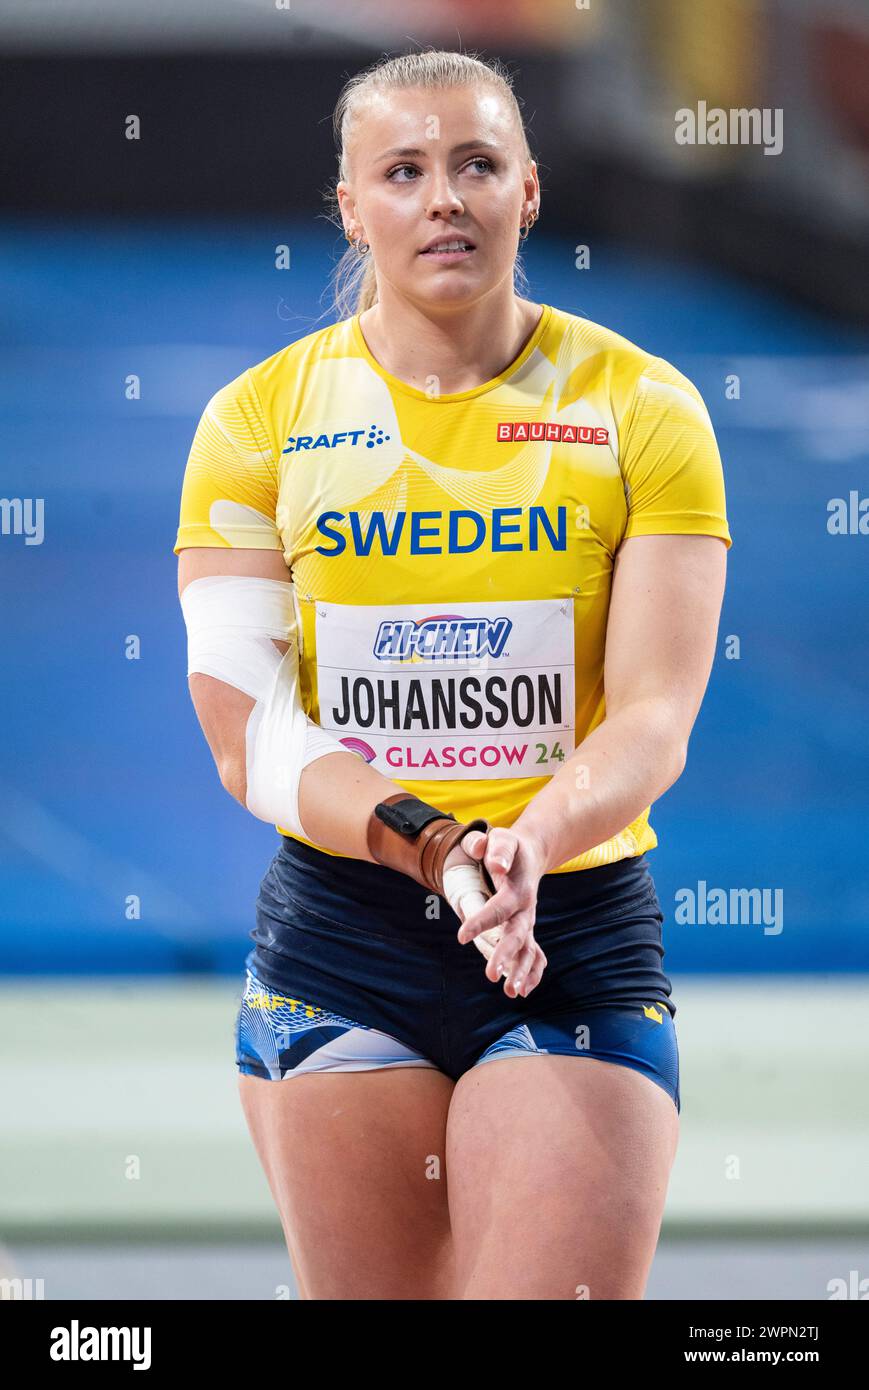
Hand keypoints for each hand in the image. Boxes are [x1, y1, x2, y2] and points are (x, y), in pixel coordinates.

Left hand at [455, 826, 548, 998]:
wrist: (527, 854)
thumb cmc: (506, 847)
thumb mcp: (500, 838)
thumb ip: (494, 847)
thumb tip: (493, 862)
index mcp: (518, 887)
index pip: (499, 907)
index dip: (481, 921)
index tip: (461, 936)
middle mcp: (526, 908)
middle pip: (517, 934)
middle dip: (506, 955)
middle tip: (491, 975)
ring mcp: (528, 920)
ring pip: (528, 949)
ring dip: (521, 971)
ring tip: (512, 992)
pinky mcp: (526, 928)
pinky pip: (534, 953)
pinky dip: (533, 972)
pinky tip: (525, 990)